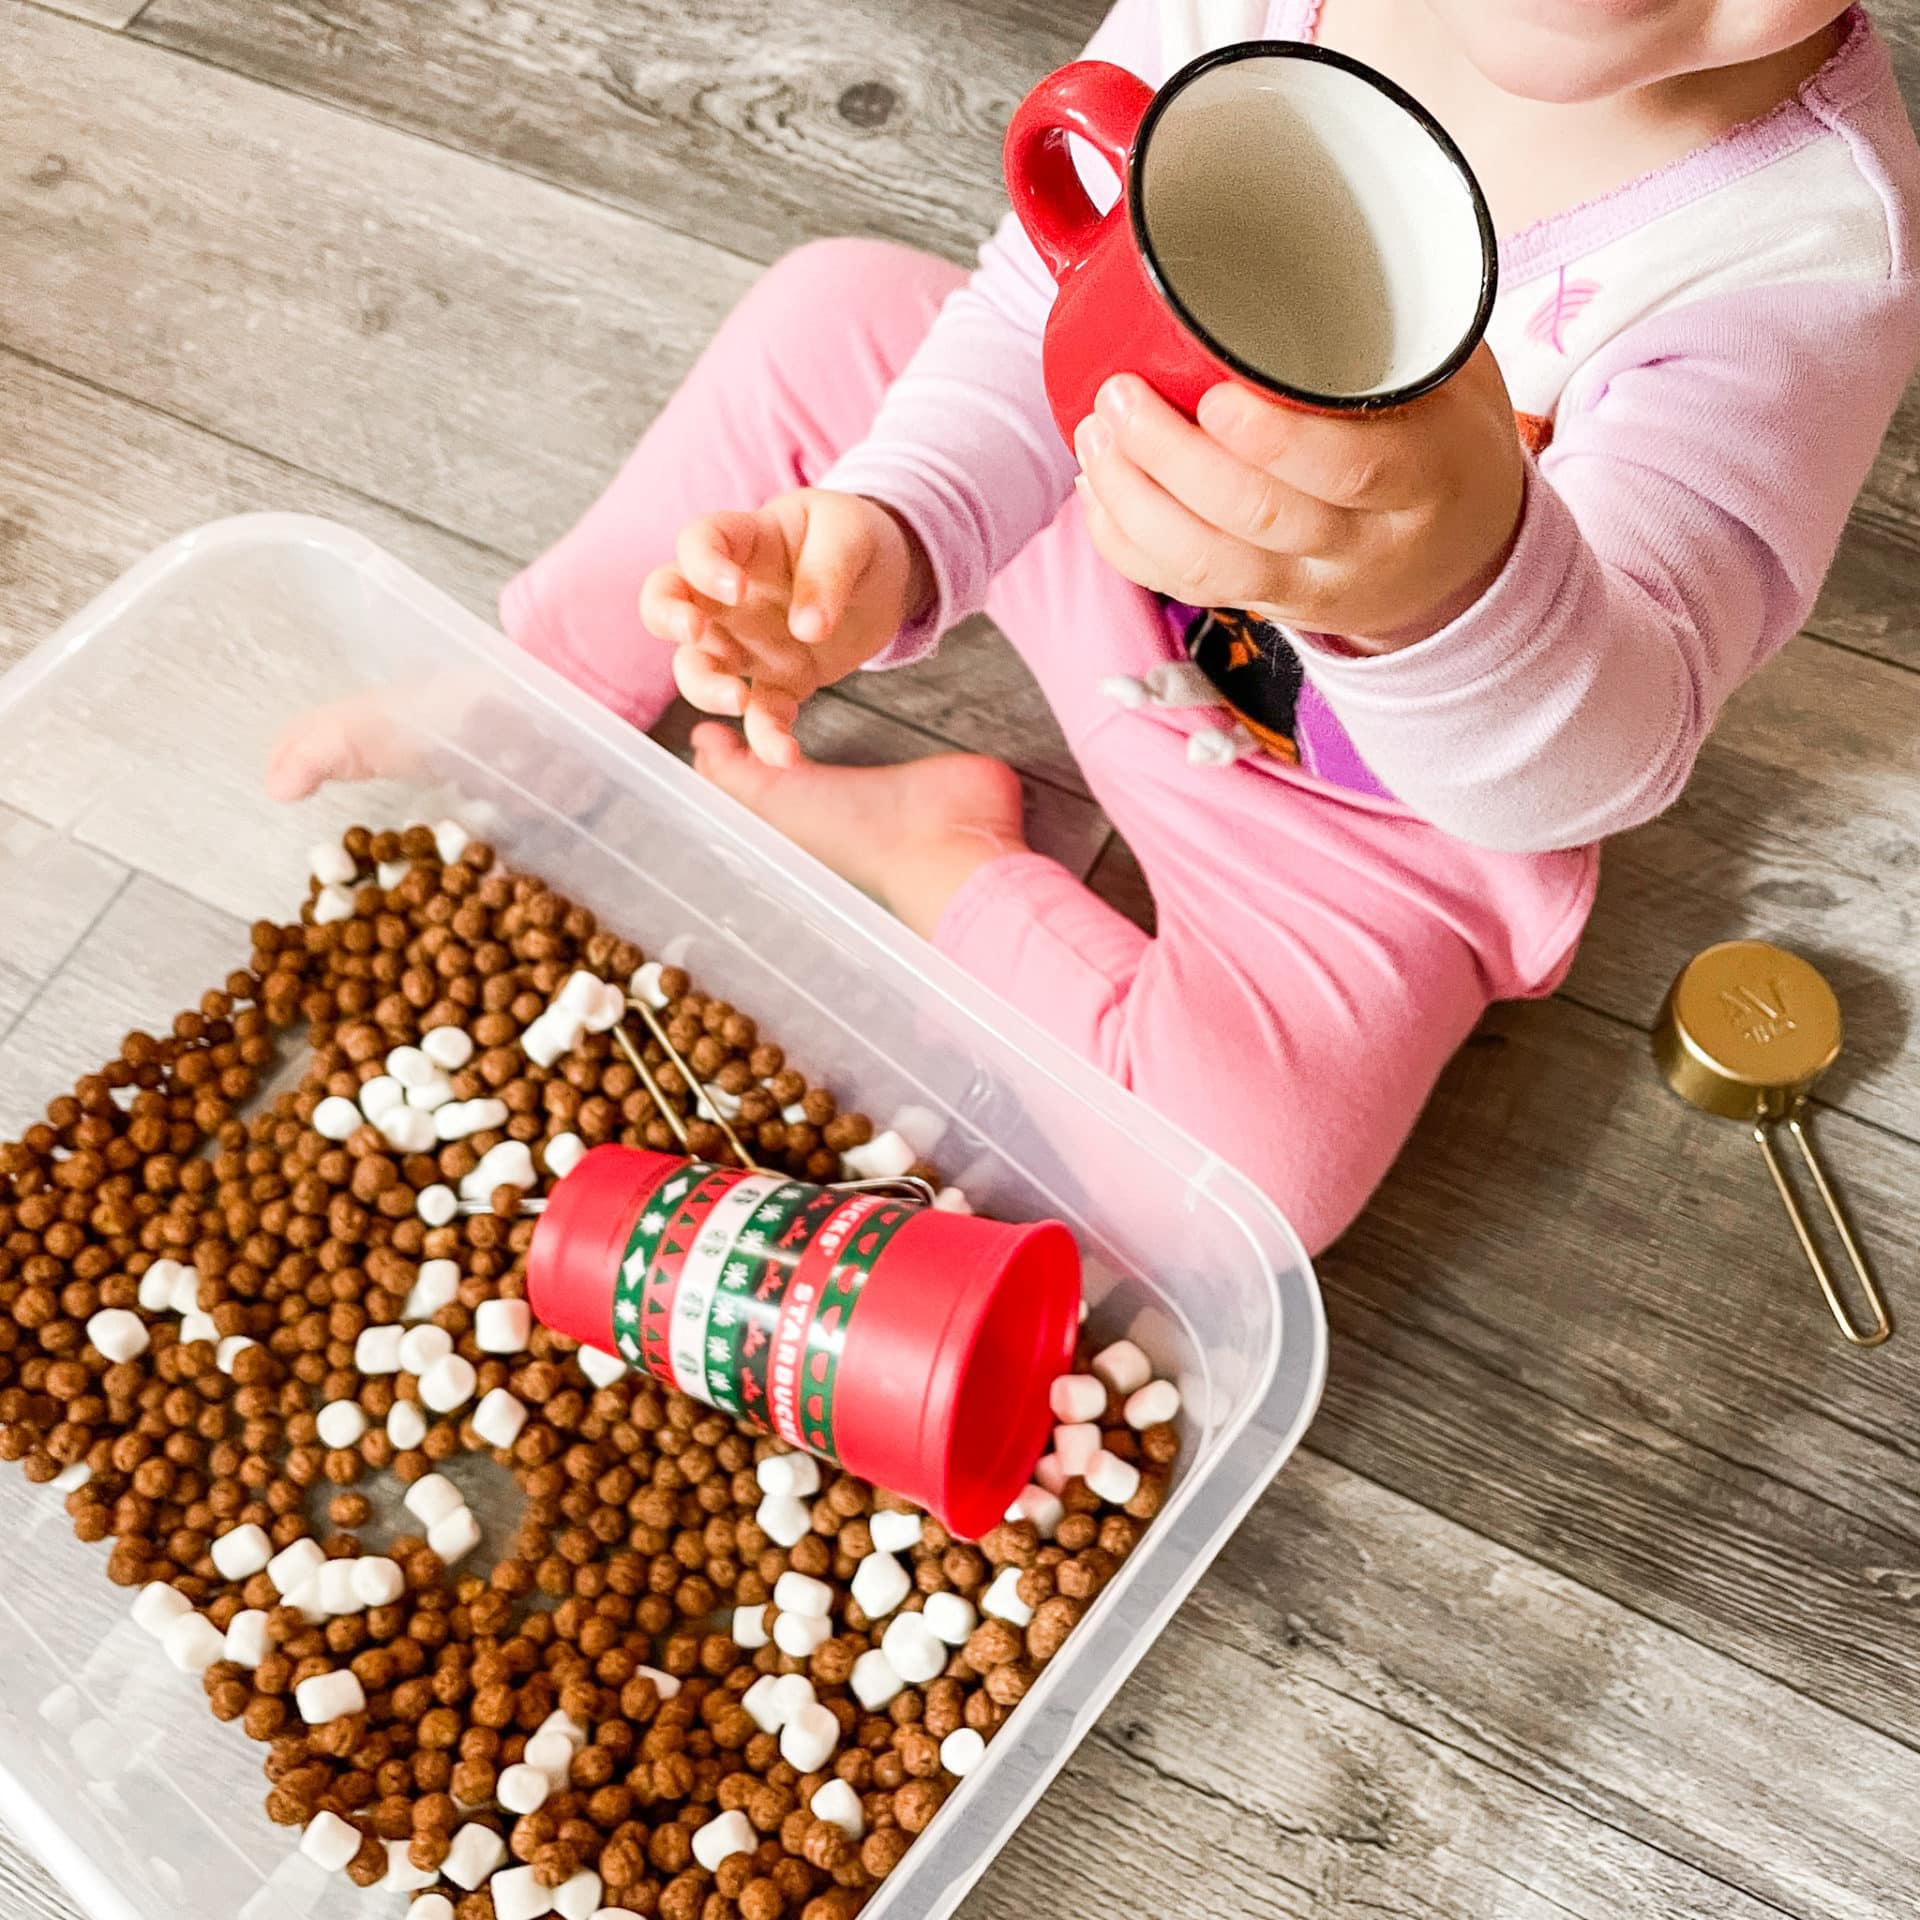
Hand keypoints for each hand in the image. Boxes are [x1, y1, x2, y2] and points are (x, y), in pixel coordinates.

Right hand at [641, 489, 932, 765]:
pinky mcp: (778, 682)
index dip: (703, 566)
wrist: (887, 577)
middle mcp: (729, 596)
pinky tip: (786, 754)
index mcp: (744, 542)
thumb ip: (829, 575)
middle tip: (694, 634)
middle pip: (665, 602)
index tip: (737, 588)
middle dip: (667, 620)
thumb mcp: (851, 537)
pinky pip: (759, 714)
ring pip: (697, 669)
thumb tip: (808, 630)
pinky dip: (767, 739)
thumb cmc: (855, 538)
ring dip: (706, 689)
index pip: (697, 542)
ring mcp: (746, 642)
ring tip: (740, 699)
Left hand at [1072, 349, 1526, 648]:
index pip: (1350, 467)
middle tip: (1117, 398)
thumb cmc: (1443, 433)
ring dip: (1136, 501)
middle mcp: (1367, 542)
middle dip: (1171, 460)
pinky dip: (1131, 544)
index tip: (1211, 395)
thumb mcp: (1450, 366)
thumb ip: (1380, 310)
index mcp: (1426, 475)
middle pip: (1258, 517)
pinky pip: (1189, 587)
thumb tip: (1283, 201)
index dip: (1274, 441)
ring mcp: (1313, 583)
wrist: (1466, 552)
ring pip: (1210, 563)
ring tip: (1095, 438)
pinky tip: (1100, 494)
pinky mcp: (1269, 602)